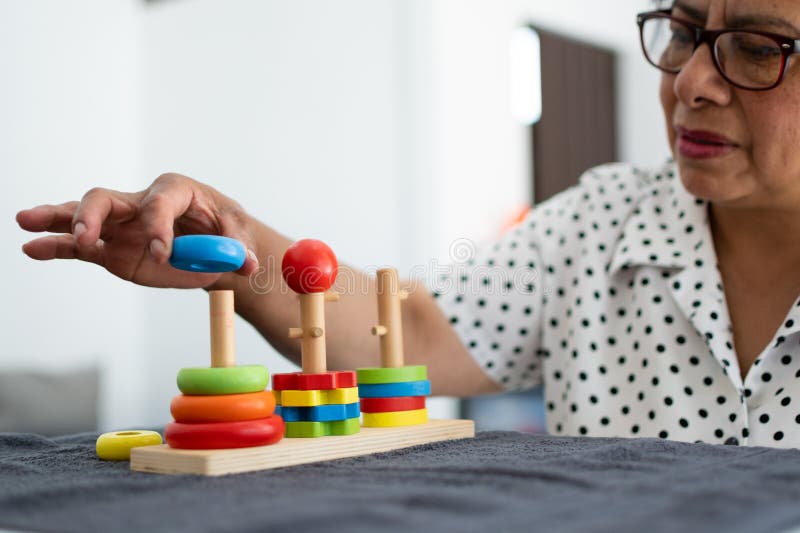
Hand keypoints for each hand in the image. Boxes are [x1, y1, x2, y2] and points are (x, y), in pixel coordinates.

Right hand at [16, 173, 259, 287]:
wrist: (214, 246)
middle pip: (106, 198)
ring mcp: (121, 226)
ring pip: (84, 215)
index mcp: (174, 191)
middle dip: (92, 213)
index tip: (162, 254)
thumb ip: (239, 247)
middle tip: (87, 236)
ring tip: (26, 222)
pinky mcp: (112, 249)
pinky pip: (79, 246)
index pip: (158, 203)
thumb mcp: (237, 233)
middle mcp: (141, 203)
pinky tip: (31, 248)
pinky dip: (56, 246)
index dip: (158, 227)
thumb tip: (248, 264)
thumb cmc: (224, 229)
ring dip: (57, 218)